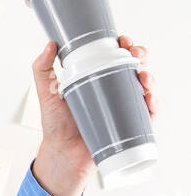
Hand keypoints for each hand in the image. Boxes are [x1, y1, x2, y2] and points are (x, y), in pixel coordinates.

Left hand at [30, 34, 156, 195]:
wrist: (62, 154)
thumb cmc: (56, 125)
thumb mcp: (46, 93)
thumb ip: (42, 68)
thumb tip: (50, 45)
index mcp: (96, 77)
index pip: (115, 55)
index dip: (123, 45)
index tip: (122, 41)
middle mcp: (112, 90)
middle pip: (133, 66)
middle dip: (140, 56)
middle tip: (135, 55)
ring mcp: (121, 107)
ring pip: (144, 87)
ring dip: (149, 78)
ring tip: (143, 78)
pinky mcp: (128, 125)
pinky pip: (147, 114)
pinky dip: (153, 105)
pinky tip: (149, 100)